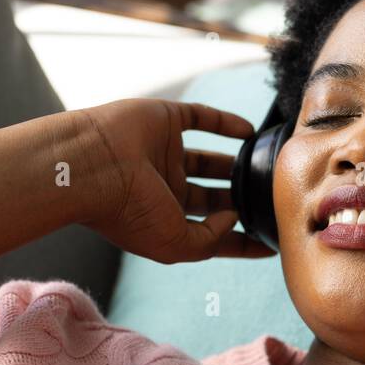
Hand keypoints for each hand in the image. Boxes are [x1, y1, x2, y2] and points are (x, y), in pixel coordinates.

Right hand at [79, 98, 273, 262]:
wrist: (92, 166)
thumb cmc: (128, 213)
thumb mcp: (177, 245)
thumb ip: (212, 239)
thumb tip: (233, 217)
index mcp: (165, 221)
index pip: (212, 234)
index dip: (241, 241)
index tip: (272, 245)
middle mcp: (166, 189)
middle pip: (214, 197)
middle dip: (241, 201)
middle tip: (272, 201)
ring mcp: (165, 154)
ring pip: (211, 160)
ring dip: (237, 164)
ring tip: (266, 167)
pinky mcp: (166, 121)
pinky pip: (202, 119)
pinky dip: (226, 123)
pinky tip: (250, 130)